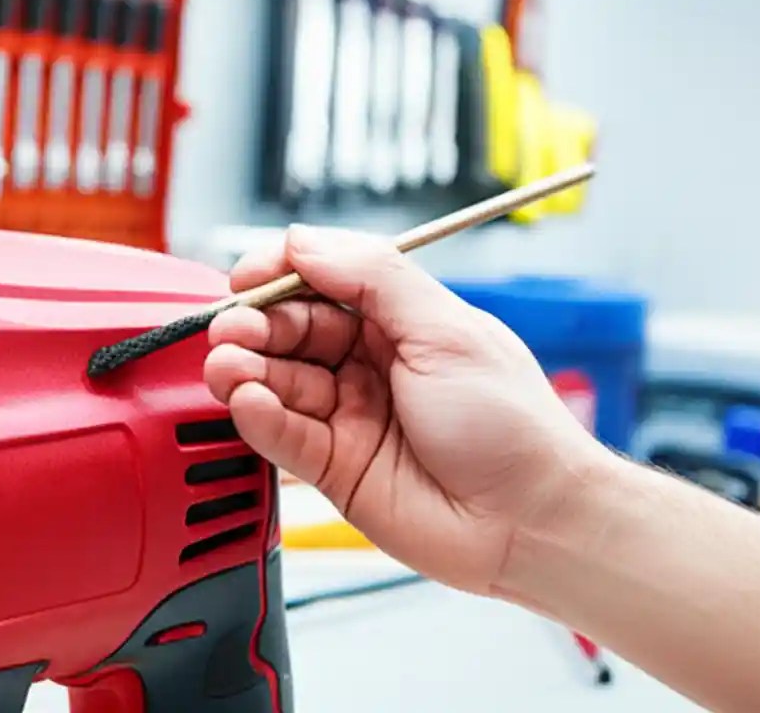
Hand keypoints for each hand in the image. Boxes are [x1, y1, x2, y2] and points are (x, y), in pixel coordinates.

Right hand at [202, 225, 610, 595]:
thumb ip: (373, 278)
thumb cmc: (511, 426)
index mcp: (400, 323)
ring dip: (246, 370)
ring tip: (229, 366)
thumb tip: (304, 241)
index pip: (322, 285)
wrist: (530, 518)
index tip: (248, 276)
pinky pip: (284, 437)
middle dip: (255, 326)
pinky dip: (260, 417)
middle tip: (232, 327)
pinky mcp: (335, 469)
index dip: (280, 276)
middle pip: (291, 333)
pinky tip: (250, 401)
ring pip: (278, 384)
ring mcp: (349, 418)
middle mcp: (369, 367)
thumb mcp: (447, 330)